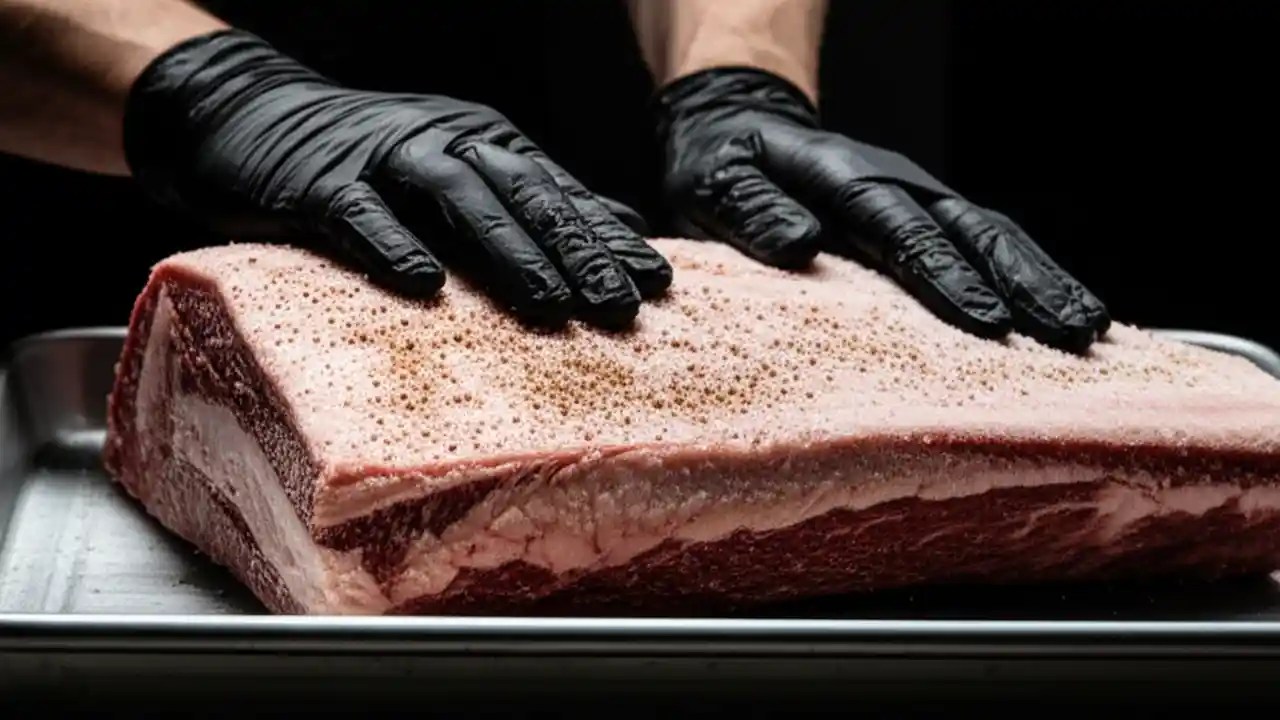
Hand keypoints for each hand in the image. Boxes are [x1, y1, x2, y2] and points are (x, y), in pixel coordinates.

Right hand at [123, 30, 670, 328]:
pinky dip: (391, 243)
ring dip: (507, 251)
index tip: (655, 282)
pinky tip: (422, 284)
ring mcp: (384, 158)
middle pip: (522, 193)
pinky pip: (360, 213)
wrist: (253, 114)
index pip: (558, 191)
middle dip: (575, 250)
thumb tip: (620, 226)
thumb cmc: (371, 161)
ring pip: (458, 199)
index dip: (606, 236)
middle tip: (618, 305)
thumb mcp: (462, 169)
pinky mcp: (322, 183)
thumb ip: (535, 198)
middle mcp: (445, 142)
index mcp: (483, 142)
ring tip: (549, 305)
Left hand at [653, 67, 1108, 352]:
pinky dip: (1027, 276)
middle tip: (1070, 332)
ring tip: (1087, 327)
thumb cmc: (721, 167)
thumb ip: (750, 211)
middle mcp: (891, 180)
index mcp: (838, 175)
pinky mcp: (924, 213)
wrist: (736, 127)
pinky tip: (1060, 310)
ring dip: (1041, 280)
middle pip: (969, 228)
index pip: (899, 228)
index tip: (984, 320)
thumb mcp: (713, 184)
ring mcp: (915, 194)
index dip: (943, 274)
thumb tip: (798, 243)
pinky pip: (984, 241)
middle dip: (1024, 281)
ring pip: (991, 233)